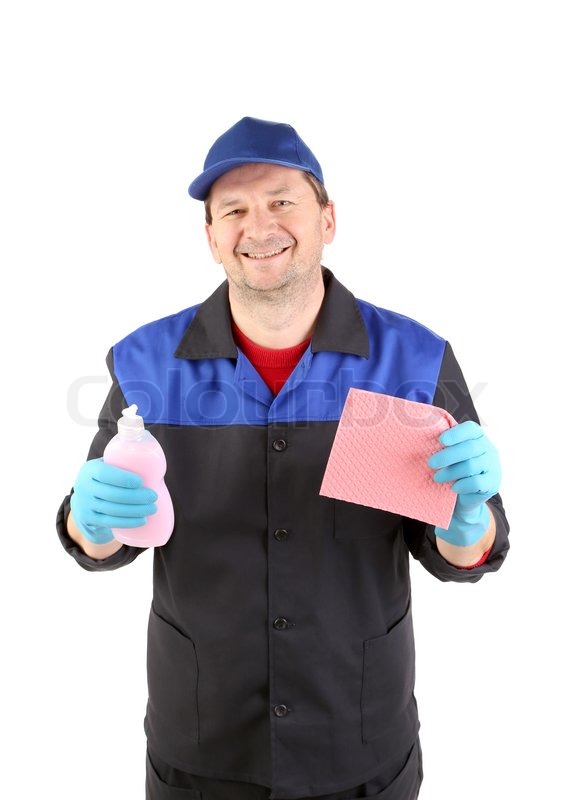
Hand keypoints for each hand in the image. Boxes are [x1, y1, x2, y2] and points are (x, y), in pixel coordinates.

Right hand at [70, 458, 156, 543]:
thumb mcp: (107, 465)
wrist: (83, 498)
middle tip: (154, 496)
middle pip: (111, 494)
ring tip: (153, 508)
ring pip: (112, 510)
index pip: (104, 474)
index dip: (123, 478)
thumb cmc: (105, 477)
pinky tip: (142, 520)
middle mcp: (83, 487)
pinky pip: (110, 522)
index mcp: (89, 470)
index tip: (141, 481)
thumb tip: (155, 463)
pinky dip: (128, 522)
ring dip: (135, 510)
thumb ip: (123, 461)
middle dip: (135, 497)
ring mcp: (85, 505)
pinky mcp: (89, 519)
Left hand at [427, 421, 500, 545]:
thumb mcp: (451, 453)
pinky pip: (476, 482)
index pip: (471, 429)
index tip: (440, 440)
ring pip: (471, 466)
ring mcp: (493, 466)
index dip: (456, 434)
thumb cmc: (455, 467)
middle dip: (447, 456)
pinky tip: (453, 487)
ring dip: (450, 472)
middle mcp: (489, 448)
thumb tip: (418, 436)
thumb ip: (444, 444)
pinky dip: (461, 485)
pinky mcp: (493, 483)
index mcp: (478, 436)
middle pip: (469, 449)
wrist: (467, 495)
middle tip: (430, 463)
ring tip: (437, 477)